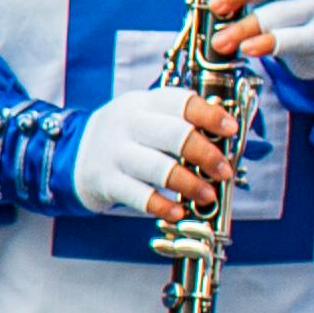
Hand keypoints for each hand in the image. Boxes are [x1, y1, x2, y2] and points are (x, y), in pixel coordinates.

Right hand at [71, 83, 237, 220]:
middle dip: (206, 154)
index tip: (231, 130)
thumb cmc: (129, 138)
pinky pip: (138, 196)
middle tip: (224, 171)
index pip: (180, 101)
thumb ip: (187, 124)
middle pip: (174, 134)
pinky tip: (178, 211)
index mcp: (144, 104)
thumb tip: (239, 139)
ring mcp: (114, 153)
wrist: (74, 155)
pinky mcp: (105, 181)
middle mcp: (128, 124)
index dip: (210, 114)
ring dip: (190, 184)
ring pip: (159, 168)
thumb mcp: (150, 119)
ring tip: (208, 195)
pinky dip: (162, 205)